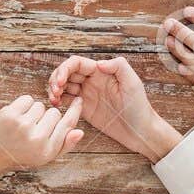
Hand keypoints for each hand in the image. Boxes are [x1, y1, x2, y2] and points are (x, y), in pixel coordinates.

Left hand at [0, 95, 83, 185]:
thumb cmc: (16, 155)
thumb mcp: (41, 157)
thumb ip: (63, 146)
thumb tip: (80, 131)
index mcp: (47, 151)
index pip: (68, 126)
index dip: (75, 111)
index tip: (79, 100)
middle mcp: (37, 139)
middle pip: (54, 113)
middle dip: (45, 117)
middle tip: (30, 129)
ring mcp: (23, 125)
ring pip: (40, 105)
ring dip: (32, 111)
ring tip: (20, 125)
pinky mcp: (10, 114)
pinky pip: (27, 99)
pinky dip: (22, 105)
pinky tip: (14, 117)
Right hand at [48, 56, 181, 162]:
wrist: (140, 131)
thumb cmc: (139, 107)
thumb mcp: (133, 83)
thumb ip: (118, 67)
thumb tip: (98, 63)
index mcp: (101, 72)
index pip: (76, 63)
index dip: (64, 69)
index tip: (61, 81)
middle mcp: (91, 80)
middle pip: (66, 72)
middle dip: (56, 79)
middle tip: (55, 92)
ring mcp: (86, 94)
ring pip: (63, 85)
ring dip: (54, 89)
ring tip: (54, 100)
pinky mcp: (83, 108)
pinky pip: (66, 100)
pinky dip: (58, 100)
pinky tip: (57, 106)